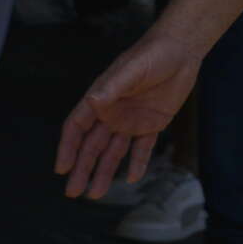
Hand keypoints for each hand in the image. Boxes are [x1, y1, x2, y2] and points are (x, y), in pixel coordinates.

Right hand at [55, 24, 201, 198]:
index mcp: (101, 99)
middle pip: (92, 146)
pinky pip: (142, 148)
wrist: (181, 50)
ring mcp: (132, 120)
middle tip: (73, 192)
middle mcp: (113, 112)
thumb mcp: (131, 70)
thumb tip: (92, 101)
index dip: (68, 148)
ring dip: (104, 172)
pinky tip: (132, 178)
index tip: (61, 168)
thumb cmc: (152, 54)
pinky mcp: (153, 123)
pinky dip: (137, 163)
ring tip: (95, 194)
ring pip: (114, 151)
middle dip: (82, 168)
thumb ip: (112, 87)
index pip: (78, 127)